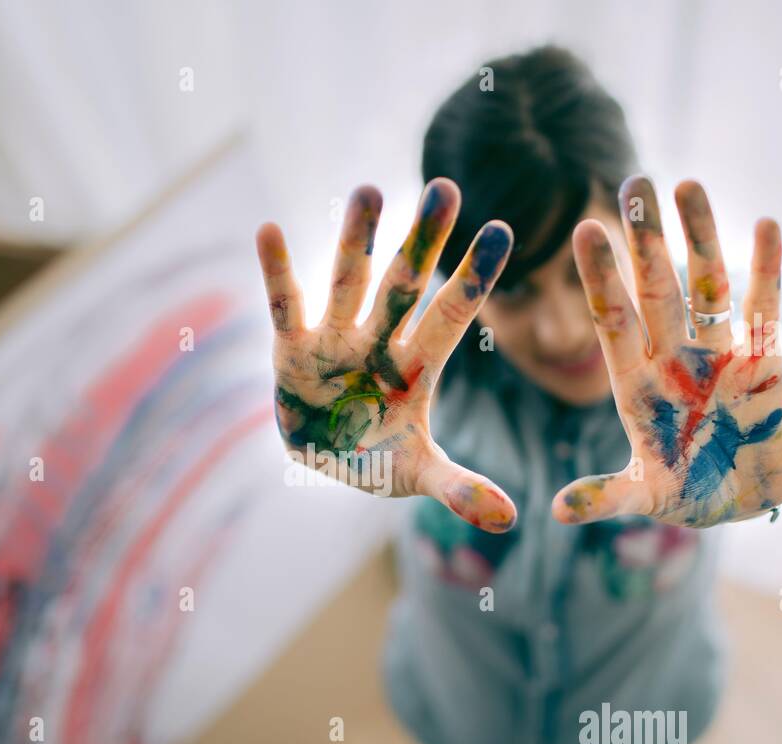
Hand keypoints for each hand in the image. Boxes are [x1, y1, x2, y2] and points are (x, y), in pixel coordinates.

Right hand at [258, 179, 518, 532]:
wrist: (323, 462)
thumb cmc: (377, 458)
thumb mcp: (417, 474)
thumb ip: (460, 488)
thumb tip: (511, 519)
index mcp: (416, 366)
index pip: (451, 314)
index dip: (473, 276)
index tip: (502, 229)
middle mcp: (379, 341)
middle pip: (405, 284)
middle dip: (423, 240)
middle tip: (444, 187)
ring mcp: (335, 340)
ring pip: (348, 282)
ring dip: (357, 239)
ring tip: (369, 188)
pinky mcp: (291, 350)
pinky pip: (285, 307)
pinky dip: (277, 272)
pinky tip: (270, 230)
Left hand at [552, 177, 781, 527]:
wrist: (741, 501)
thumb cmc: (686, 496)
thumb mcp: (646, 497)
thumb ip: (606, 497)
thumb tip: (556, 512)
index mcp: (636, 382)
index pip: (612, 320)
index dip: (601, 277)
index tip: (584, 230)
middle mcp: (672, 357)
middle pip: (655, 289)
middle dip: (645, 238)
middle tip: (633, 180)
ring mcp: (718, 353)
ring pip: (705, 284)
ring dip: (699, 236)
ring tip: (687, 182)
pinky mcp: (764, 359)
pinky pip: (763, 308)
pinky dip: (766, 269)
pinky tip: (765, 224)